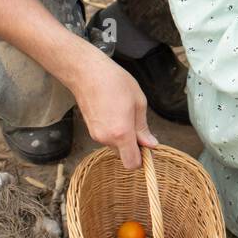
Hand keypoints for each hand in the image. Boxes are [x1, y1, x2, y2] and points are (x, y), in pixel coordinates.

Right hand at [71, 51, 158, 168]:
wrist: (87, 73)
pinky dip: (113, 131)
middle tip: (136, 122)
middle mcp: (106, 139)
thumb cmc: (114, 82)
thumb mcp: (138, 102)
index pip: (132, 164)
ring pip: (115, 145)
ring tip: (124, 112)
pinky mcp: (90, 130)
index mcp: (121, 133)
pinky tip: (114, 112)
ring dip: (122, 136)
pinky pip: (107, 137)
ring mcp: (96, 135)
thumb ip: (143, 127)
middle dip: (132, 145)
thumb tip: (150, 144)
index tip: (147, 146)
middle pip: (124, 154)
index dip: (142, 159)